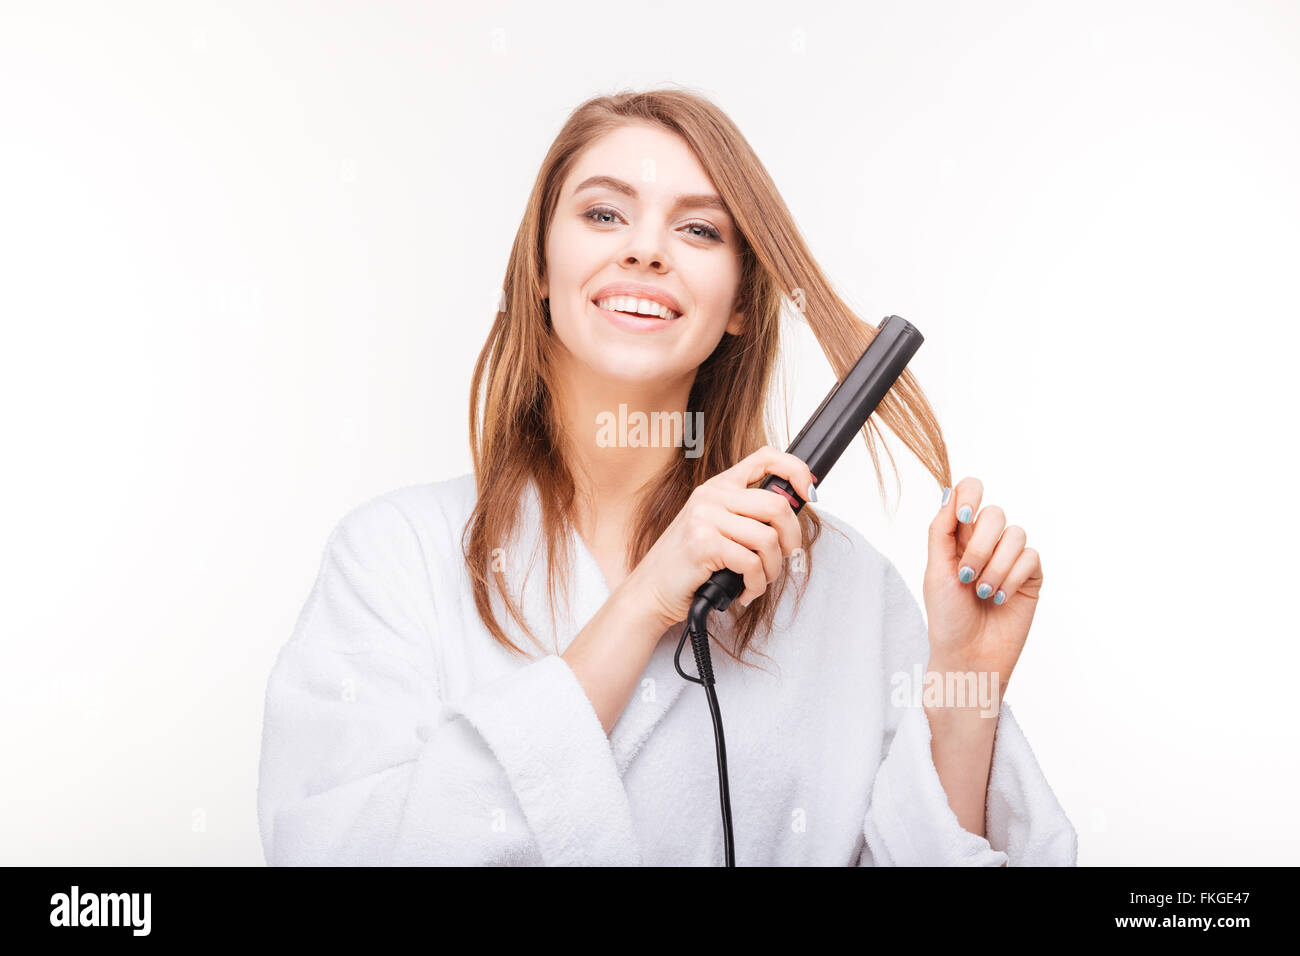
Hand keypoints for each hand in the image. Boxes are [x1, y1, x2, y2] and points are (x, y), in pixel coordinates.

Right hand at [627, 445, 816, 628]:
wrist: (650, 590)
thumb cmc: (687, 564)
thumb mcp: (716, 529)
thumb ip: (746, 518)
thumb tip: (791, 518)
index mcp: (718, 486)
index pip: (766, 457)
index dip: (795, 471)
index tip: (809, 493)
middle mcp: (711, 495)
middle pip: (777, 505)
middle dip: (791, 539)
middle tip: (785, 559)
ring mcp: (705, 517)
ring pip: (768, 538)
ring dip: (772, 569)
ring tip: (758, 580)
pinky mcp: (703, 543)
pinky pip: (752, 563)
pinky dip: (756, 584)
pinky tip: (744, 591)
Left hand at [922, 476, 1042, 700]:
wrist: (969, 655)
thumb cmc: (947, 616)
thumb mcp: (935, 570)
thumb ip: (941, 530)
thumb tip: (949, 492)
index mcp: (958, 536)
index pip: (970, 493)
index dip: (970, 494)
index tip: (964, 515)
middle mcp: (986, 542)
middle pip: (995, 514)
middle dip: (979, 546)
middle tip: (966, 576)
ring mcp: (1010, 559)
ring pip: (1016, 534)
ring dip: (995, 566)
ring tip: (982, 593)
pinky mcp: (1030, 577)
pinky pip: (1030, 557)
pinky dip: (1011, 578)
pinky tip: (999, 598)